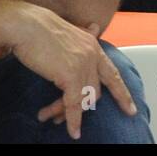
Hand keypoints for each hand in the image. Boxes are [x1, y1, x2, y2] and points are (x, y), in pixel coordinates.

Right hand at [6, 4, 137, 140]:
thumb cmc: (40, 29)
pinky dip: (72, 120)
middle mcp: (93, 55)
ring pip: (84, 98)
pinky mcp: (71, 75)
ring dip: (67, 113)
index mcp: (93, 45)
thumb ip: (84, 35)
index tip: (130, 109)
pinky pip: (74, 104)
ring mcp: (84, 65)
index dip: (121, 93)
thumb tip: (95, 28)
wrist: (26, 25)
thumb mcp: (69, 32)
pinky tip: (71, 130)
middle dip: (82, 108)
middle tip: (68, 120)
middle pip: (96, 90)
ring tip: (49, 117)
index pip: (112, 74)